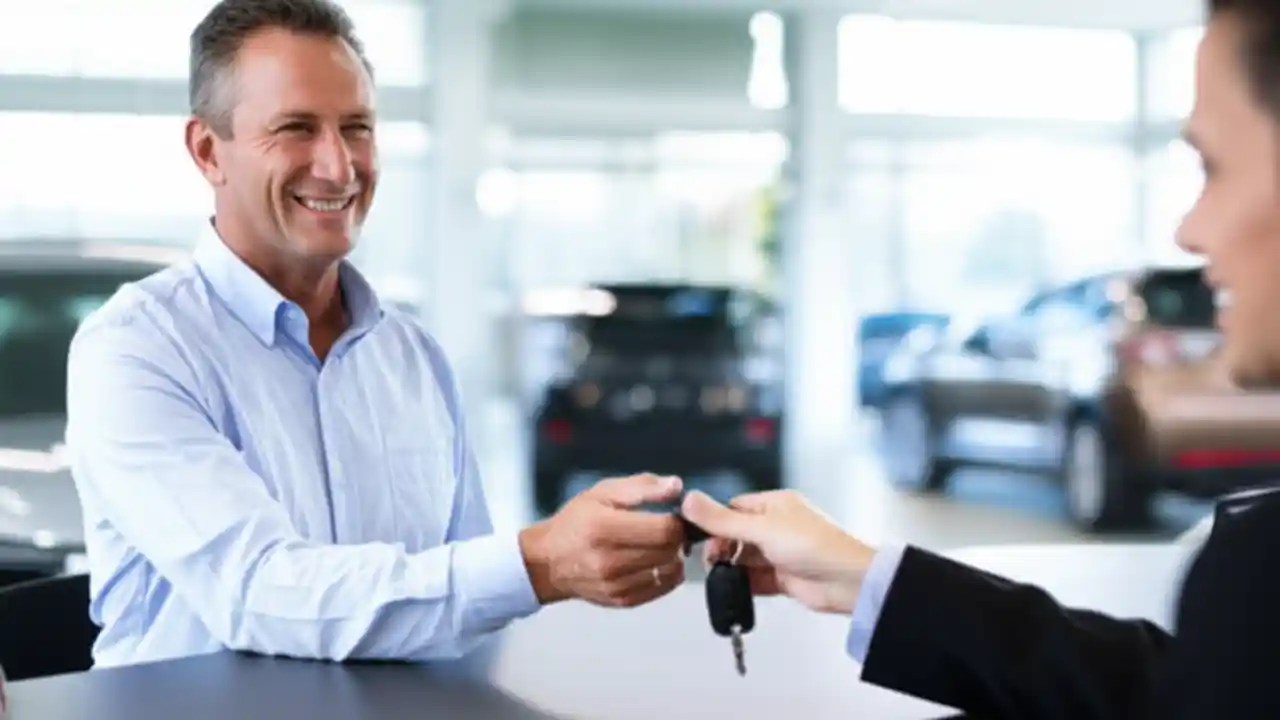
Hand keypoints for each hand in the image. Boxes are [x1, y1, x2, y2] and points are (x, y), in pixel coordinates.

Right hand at [519, 474, 685, 607]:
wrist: (549, 561)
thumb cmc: (577, 522)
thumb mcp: (603, 492)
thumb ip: (642, 486)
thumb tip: (676, 486)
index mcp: (604, 528)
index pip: (663, 530)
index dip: (677, 520)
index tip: (674, 514)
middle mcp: (609, 561)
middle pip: (669, 551)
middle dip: (677, 537)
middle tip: (669, 528)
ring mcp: (616, 585)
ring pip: (669, 571)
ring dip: (673, 556)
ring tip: (661, 544)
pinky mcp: (622, 601)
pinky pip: (662, 588)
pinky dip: (666, 573)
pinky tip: (656, 561)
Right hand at [680, 490, 875, 614]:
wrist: (846, 581)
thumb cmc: (814, 545)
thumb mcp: (761, 528)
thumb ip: (721, 519)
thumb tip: (689, 499)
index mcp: (774, 505)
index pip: (733, 507)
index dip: (714, 520)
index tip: (697, 535)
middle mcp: (776, 526)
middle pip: (735, 534)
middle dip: (720, 547)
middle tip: (711, 559)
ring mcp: (779, 553)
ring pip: (743, 558)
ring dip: (729, 567)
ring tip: (720, 575)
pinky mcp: (782, 577)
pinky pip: (754, 579)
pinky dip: (742, 584)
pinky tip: (733, 588)